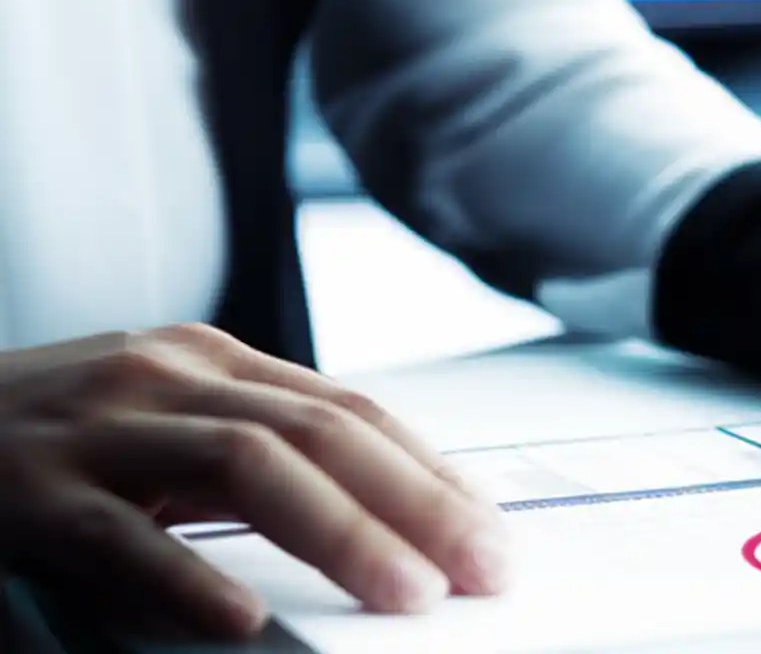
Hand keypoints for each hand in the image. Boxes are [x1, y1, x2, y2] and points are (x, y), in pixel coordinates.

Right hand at [0, 324, 505, 638]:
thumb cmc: (59, 439)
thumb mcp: (171, 424)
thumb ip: (262, 452)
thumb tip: (380, 513)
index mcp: (215, 363)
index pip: (351, 411)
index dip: (431, 470)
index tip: (491, 527)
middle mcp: (170, 377)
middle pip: (323, 433)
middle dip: (420, 503)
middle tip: (487, 567)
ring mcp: (100, 427)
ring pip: (249, 466)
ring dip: (341, 532)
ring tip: (408, 595)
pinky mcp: (29, 490)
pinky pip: (120, 536)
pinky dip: (186, 577)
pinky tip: (239, 620)